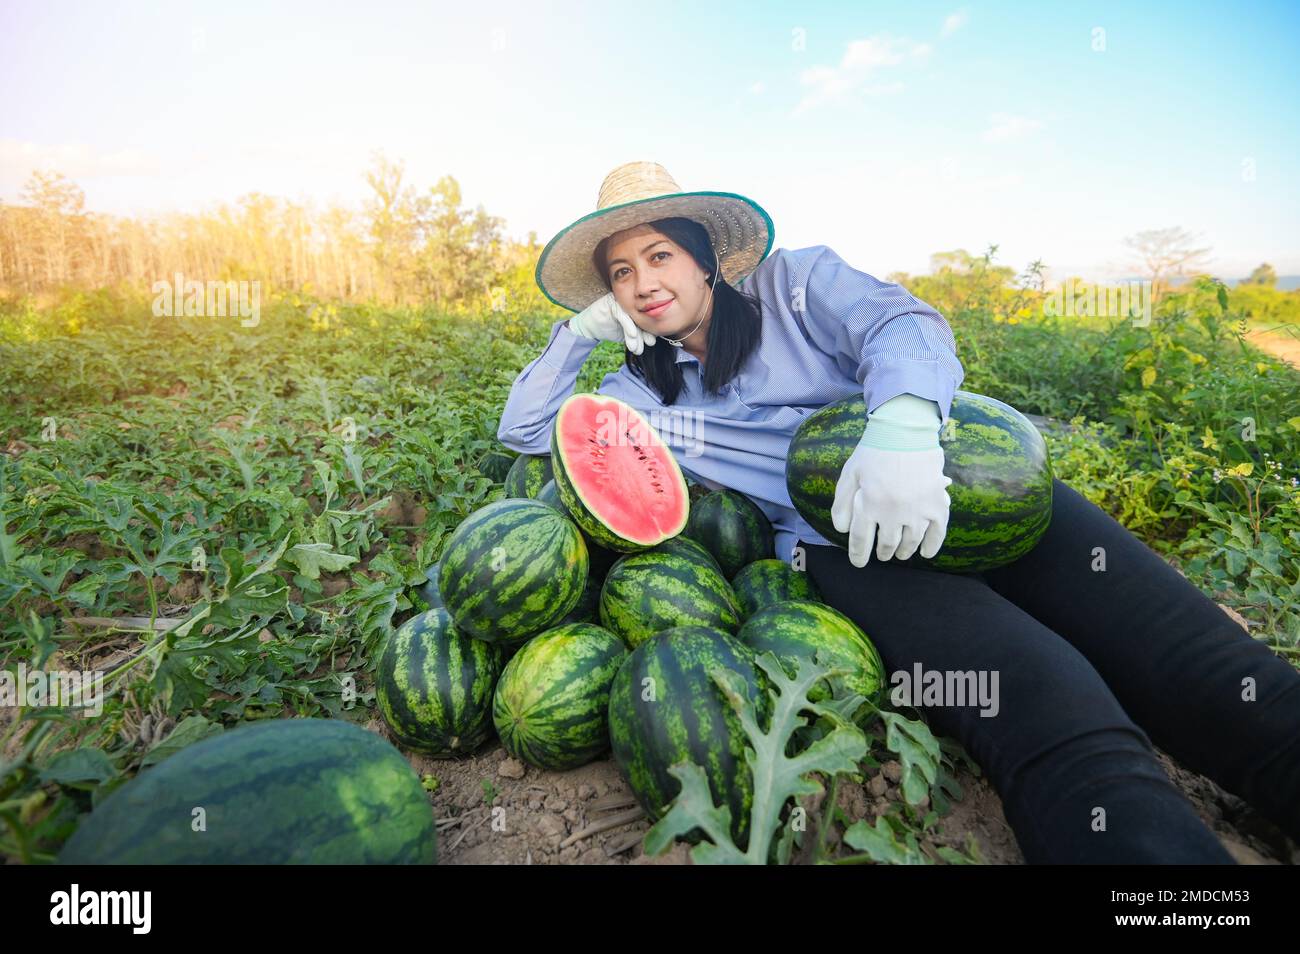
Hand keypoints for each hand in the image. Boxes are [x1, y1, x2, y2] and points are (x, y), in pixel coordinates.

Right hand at [568, 292, 656, 354]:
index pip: (645, 319)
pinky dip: (628, 326)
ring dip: (636, 334)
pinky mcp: (611, 301)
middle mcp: (629, 302)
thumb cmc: (610, 329)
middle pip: (641, 317)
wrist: (590, 328)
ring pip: (632, 317)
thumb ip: (637, 335)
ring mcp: (620, 300)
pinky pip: (622, 314)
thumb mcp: (626, 334)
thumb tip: (652, 341)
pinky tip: (632, 335)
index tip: (651, 343)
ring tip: (636, 347)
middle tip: (648, 344)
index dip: (649, 331)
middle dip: (644, 333)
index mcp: (635, 308)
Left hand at [830, 443, 951, 566]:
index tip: (859, 562)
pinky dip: (932, 546)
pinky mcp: (937, 504)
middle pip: (887, 544)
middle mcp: (893, 512)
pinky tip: (926, 553)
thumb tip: (840, 530)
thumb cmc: (873, 451)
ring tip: (900, 555)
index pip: (861, 540)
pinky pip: (937, 533)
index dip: (858, 554)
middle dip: (883, 553)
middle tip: (882, 555)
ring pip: (910, 542)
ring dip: (904, 552)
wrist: (906, 431)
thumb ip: (841, 503)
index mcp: (869, 505)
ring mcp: (917, 510)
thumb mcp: (849, 474)